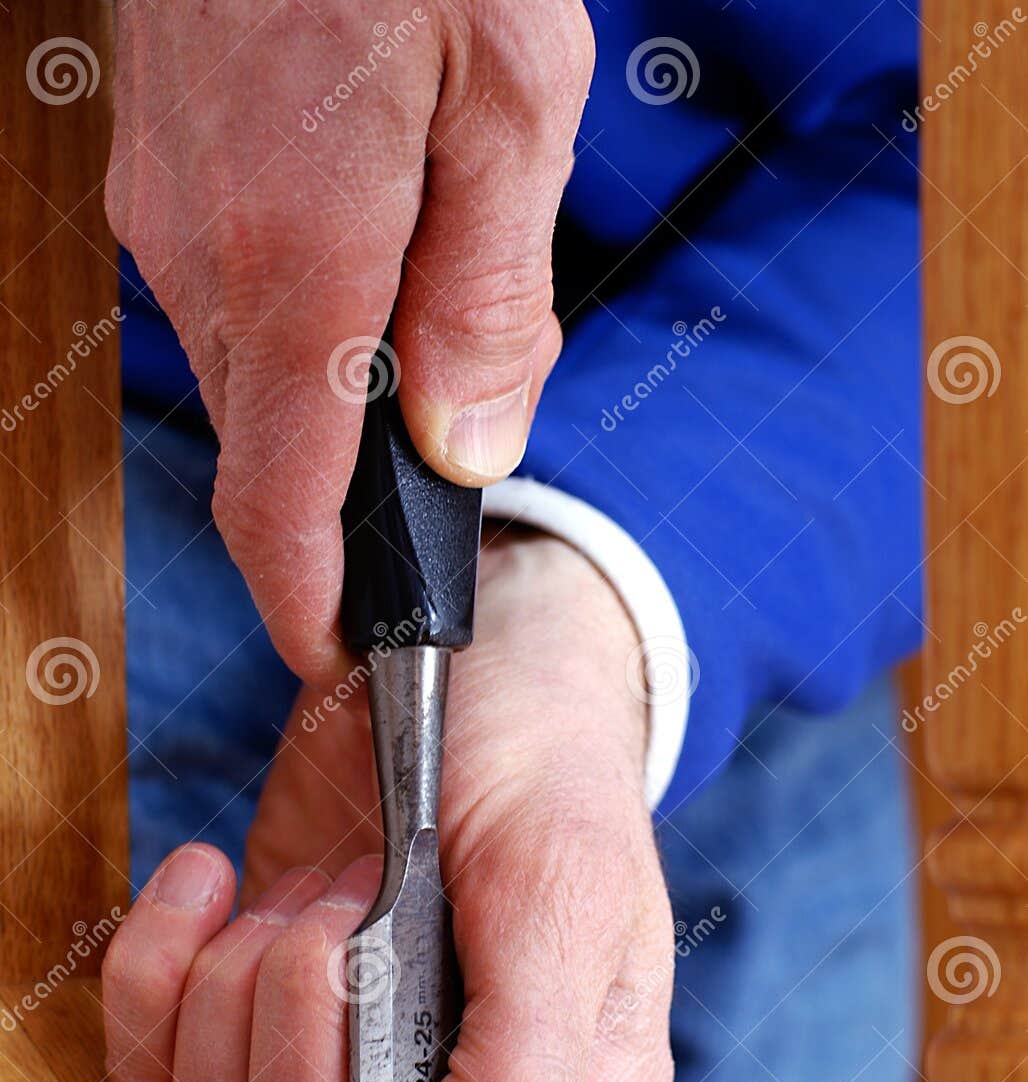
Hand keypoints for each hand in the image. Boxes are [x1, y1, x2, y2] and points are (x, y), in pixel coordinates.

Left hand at [102, 532, 674, 1081]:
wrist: (480, 661)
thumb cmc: (550, 781)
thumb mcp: (566, 913)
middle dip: (289, 1059)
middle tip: (348, 928)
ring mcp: (332, 1075)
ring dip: (237, 996)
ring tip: (320, 893)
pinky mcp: (250, 1013)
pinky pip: (143, 1059)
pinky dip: (158, 967)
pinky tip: (217, 882)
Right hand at [106, 1, 593, 680]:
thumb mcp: (518, 97)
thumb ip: (493, 296)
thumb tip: (472, 441)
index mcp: (302, 257)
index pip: (278, 497)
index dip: (304, 602)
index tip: (333, 659)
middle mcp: (209, 254)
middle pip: (272, 444)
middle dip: (347, 490)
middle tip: (440, 452)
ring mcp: (169, 212)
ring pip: (253, 369)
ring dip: (329, 390)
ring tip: (417, 313)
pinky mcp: (162, 171)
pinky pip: (231, 291)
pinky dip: (300, 314)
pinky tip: (363, 240)